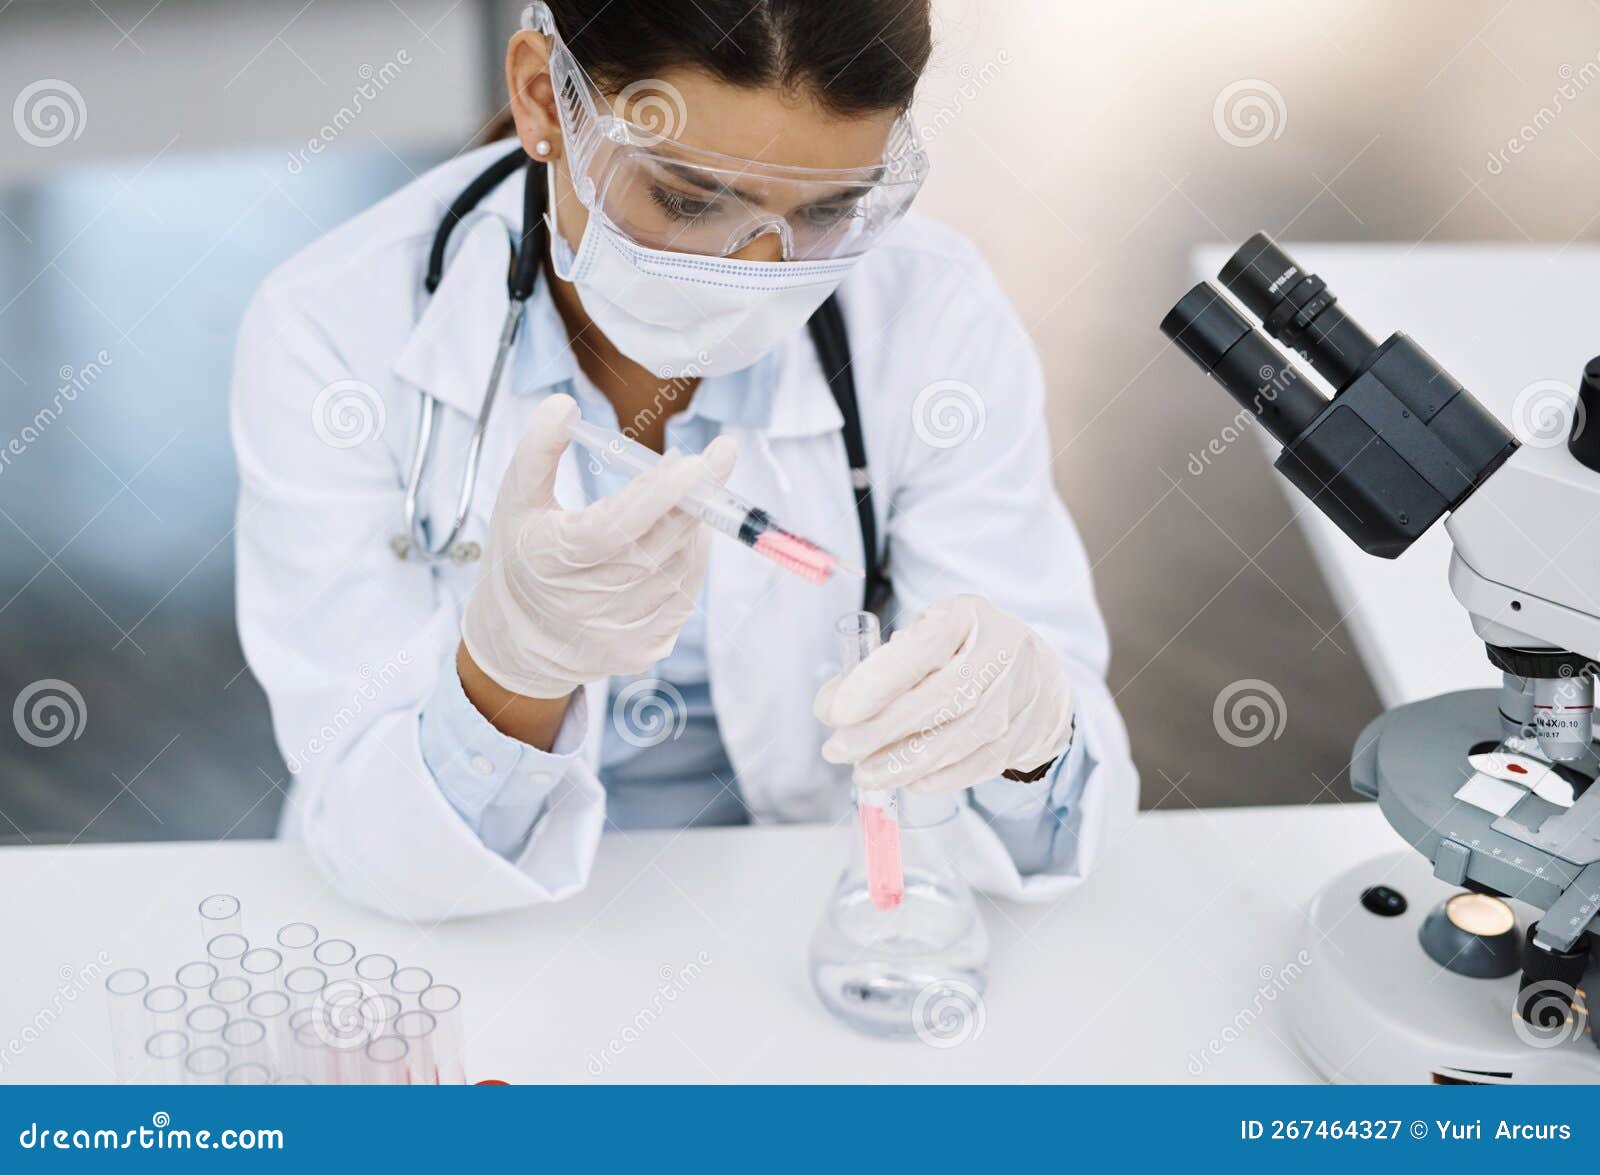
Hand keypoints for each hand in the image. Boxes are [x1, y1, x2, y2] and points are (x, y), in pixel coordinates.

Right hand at [461, 393, 735, 698]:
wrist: (518, 640)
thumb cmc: (522, 555)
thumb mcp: (515, 500)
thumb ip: (537, 449)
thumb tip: (563, 404)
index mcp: (547, 561)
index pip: (613, 528)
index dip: (657, 495)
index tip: (694, 462)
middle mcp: (582, 605)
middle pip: (657, 545)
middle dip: (694, 497)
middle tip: (716, 459)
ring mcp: (616, 634)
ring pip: (679, 568)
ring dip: (695, 526)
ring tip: (691, 495)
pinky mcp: (642, 651)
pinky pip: (684, 595)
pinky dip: (691, 558)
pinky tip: (685, 533)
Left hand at [814, 594, 1074, 793]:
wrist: (1037, 673)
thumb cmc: (966, 647)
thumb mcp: (929, 630)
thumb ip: (882, 660)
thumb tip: (832, 703)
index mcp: (968, 618)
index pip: (920, 650)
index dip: (875, 683)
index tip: (836, 711)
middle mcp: (997, 658)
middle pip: (933, 703)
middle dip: (876, 733)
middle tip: (836, 750)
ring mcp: (1012, 703)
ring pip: (950, 743)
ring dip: (897, 765)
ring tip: (862, 772)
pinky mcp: (1016, 741)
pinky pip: (969, 768)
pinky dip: (932, 780)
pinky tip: (903, 780)